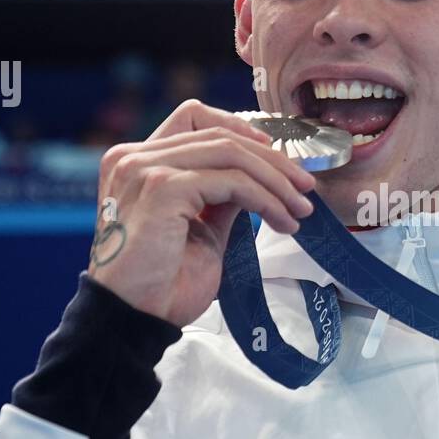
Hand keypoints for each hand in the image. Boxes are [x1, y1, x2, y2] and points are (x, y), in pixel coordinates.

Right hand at [87, 99, 316, 325]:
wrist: (133, 320)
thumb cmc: (160, 286)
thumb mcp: (199, 230)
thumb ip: (220, 197)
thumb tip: (258, 179)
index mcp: (135, 162)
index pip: (193, 118)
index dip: (240, 129)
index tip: (274, 156)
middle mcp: (133, 157)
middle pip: (220, 135)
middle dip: (272, 161)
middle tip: (305, 188)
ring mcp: (145, 169)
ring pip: (231, 153)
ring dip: (276, 181)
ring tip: (300, 209)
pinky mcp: (162, 187)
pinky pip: (232, 181)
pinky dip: (266, 199)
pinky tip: (282, 221)